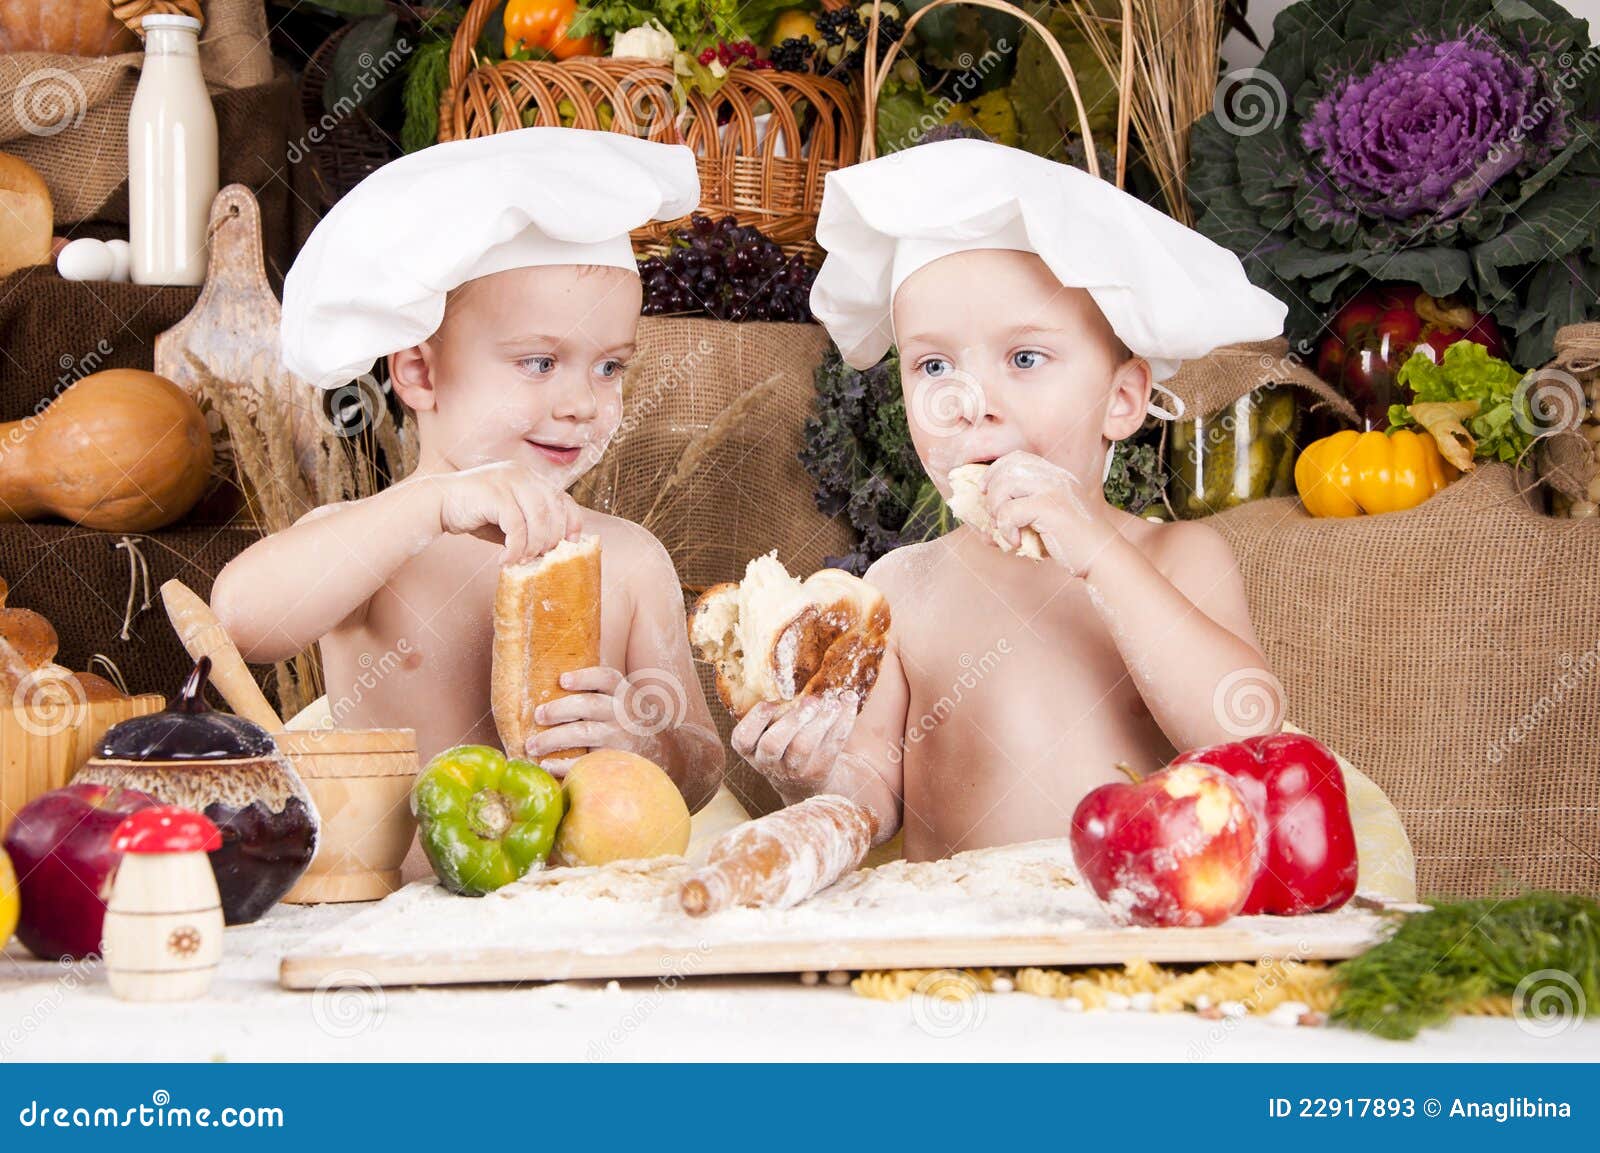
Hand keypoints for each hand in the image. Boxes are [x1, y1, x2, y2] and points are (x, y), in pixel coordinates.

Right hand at [435, 462, 583, 563]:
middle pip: (554, 510)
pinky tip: (504, 560)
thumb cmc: (477, 515)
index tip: (569, 547)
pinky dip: (514, 548)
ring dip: (534, 546)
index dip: (572, 524)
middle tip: (540, 560)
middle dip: (552, 540)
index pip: (564, 499)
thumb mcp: (511, 520)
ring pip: (538, 518)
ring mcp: (508, 480)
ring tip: (522, 561)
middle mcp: (523, 474)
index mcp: (531, 477)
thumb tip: (559, 549)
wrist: (437, 504)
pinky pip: (516, 526)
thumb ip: (533, 526)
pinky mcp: (494, 492)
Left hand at [526, 667, 671, 767]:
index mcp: (623, 693)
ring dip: (552, 738)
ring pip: (583, 733)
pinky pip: (585, 761)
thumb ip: (600, 691)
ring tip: (532, 745)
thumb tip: (556, 680)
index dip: (583, 677)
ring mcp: (619, 737)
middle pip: (588, 704)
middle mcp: (622, 712)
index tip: (562, 680)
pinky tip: (547, 765)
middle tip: (538, 715)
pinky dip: (562, 765)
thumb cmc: (631, 723)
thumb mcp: (625, 701)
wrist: (665, 754)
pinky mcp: (614, 760)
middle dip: (558, 709)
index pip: (606, 677)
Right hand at [730, 690, 859, 798]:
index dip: (754, 720)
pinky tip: (848, 703)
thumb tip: (787, 669)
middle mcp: (768, 762)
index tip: (769, 702)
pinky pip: (832, 746)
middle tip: (811, 701)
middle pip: (773, 744)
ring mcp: (793, 770)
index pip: (742, 739)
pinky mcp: (819, 771)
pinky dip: (843, 722)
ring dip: (821, 721)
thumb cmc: (783, 744)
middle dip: (792, 720)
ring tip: (833, 703)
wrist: (804, 782)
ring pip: (803, 747)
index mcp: (750, 749)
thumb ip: (772, 710)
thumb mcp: (767, 732)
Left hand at [981, 451, 1118, 577]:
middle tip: (994, 516)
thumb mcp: (1050, 515)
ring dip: (996, 509)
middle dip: (991, 491)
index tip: (984, 490)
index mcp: (1056, 475)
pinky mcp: (1049, 506)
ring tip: (1005, 528)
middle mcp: (1055, 476)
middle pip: (1007, 467)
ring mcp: (1053, 489)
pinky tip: (1015, 542)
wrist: (1102, 557)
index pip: (1017, 458)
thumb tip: (988, 510)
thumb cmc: (1074, 543)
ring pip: (1005, 485)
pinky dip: (1005, 528)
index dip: (995, 470)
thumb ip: (1027, 505)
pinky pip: (1009, 511)